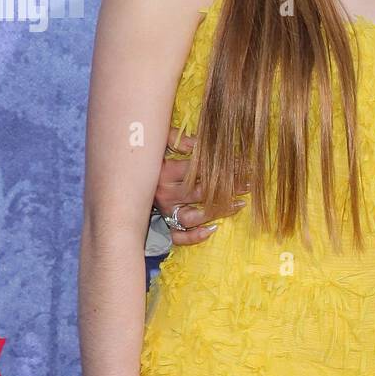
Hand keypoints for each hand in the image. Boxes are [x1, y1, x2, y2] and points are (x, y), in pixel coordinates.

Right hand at [154, 128, 248, 245]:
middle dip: (229, 188)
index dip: (223, 166)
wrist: (124, 183)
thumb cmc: (147, 158)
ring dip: (218, 212)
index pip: (199, 169)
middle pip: (201, 192)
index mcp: (164, 172)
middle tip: (250, 183)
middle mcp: (164, 194)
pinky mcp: (164, 225)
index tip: (244, 163)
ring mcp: (165, 212)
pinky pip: (178, 236)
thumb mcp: (158, 142)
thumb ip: (177, 139)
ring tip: (240, 204)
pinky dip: (194, 237)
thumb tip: (199, 143)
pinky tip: (212, 230)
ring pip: (194, 216)